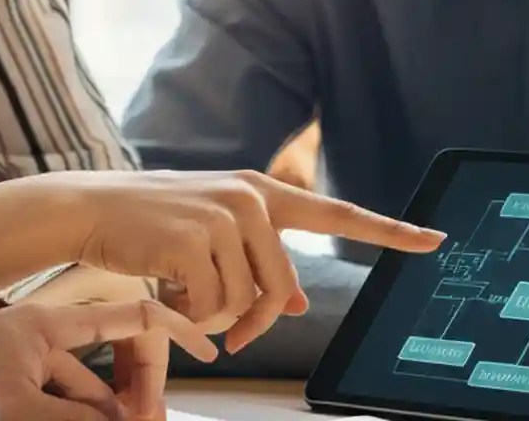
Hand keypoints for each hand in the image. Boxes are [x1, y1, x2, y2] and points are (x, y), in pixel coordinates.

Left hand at [0, 300, 217, 420]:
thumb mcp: (26, 407)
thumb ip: (83, 416)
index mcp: (51, 321)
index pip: (131, 316)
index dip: (175, 330)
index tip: (207, 347)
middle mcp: (43, 330)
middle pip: (111, 357)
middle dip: (134, 392)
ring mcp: (25, 352)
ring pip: (84, 382)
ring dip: (104, 407)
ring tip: (125, 420)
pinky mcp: (10, 374)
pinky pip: (58, 392)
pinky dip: (77, 409)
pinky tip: (95, 417)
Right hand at [46, 170, 444, 352]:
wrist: (92, 209)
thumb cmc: (157, 226)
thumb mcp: (216, 239)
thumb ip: (261, 264)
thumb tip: (298, 306)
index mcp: (265, 193)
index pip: (340, 213)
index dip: (390, 230)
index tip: (435, 239)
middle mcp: (253, 198)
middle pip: (282, 287)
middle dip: (256, 322)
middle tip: (232, 335)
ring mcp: (224, 215)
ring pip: (247, 301)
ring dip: (216, 316)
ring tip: (182, 290)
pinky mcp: (194, 237)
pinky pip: (214, 306)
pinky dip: (192, 314)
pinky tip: (167, 287)